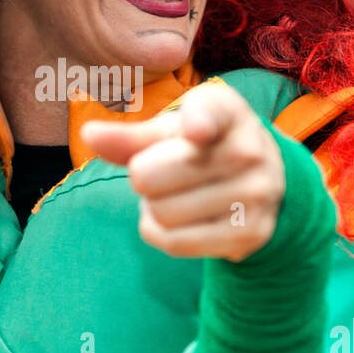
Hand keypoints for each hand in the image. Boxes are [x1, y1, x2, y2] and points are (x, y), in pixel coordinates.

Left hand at [80, 82, 284, 261]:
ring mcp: (255, 194)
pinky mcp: (248, 232)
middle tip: (164, 172)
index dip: (198, 122)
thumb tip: (89, 135)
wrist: (264, 181)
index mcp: (227, 110)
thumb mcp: (169, 132)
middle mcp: (249, 149)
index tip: (196, 131)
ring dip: (152, 208)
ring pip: (159, 213)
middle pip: (148, 176)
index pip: (209, 114)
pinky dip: (159, 232)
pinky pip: (173, 242)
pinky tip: (178, 218)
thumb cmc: (202, 146)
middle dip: (142, 177)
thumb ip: (130, 136)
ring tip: (176, 194)